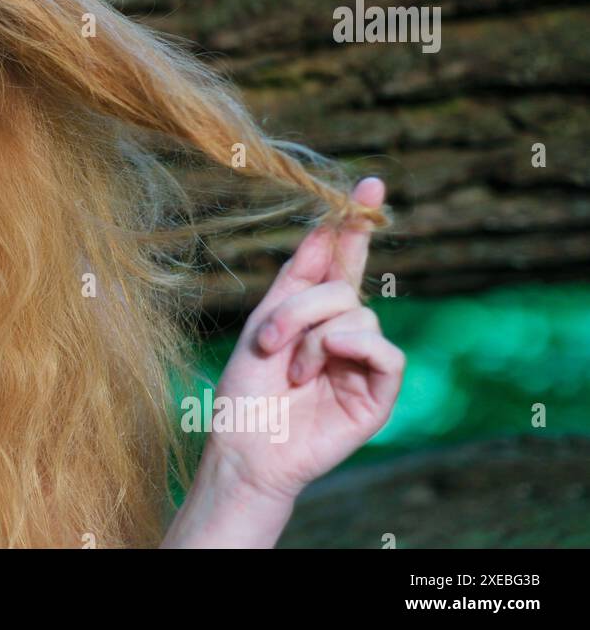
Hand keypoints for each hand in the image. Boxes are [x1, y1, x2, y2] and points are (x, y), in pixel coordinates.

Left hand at [207, 176, 405, 504]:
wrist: (245, 445)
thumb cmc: (247, 391)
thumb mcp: (264, 323)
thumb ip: (298, 278)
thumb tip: (326, 226)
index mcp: (315, 311)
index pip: (342, 259)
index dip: (355, 223)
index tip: (370, 184)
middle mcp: (346, 330)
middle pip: (343, 286)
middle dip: (299, 309)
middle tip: (270, 343)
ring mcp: (365, 360)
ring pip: (359, 313)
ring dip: (314, 339)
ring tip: (292, 374)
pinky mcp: (381, 392)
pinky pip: (385, 350)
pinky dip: (351, 350)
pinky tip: (324, 369)